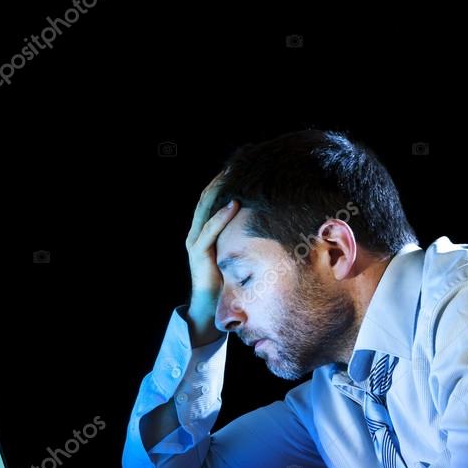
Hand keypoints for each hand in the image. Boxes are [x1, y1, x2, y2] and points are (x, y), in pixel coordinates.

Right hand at [185, 173, 238, 344]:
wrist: (210, 306)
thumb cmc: (228, 279)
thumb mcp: (238, 251)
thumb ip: (245, 236)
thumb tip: (271, 221)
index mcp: (206, 228)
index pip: (213, 197)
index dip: (225, 180)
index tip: (243, 164)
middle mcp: (198, 231)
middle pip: (207, 196)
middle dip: (222, 178)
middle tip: (239, 161)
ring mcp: (196, 240)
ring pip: (205, 208)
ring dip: (220, 190)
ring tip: (233, 174)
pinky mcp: (198, 253)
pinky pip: (209, 231)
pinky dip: (220, 216)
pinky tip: (233, 204)